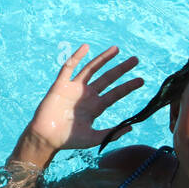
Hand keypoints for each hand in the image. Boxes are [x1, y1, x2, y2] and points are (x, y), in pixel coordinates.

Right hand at [26, 44, 144, 150]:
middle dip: (121, 69)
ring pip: (91, 69)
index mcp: (96, 106)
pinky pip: (68, 68)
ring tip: (117, 49)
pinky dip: (76, 57)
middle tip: (136, 60)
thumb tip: (131, 127)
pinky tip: (85, 47)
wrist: (47, 138)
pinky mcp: (61, 85)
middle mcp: (87, 95)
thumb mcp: (94, 138)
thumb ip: (112, 133)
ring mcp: (74, 88)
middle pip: (108, 78)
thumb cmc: (69, 140)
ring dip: (104, 59)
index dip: (128, 86)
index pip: (116, 93)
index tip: (142, 80)